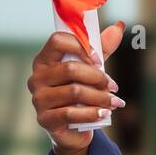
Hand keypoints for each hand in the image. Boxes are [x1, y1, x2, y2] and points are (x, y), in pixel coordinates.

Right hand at [28, 22, 126, 153]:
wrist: (73, 128)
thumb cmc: (81, 94)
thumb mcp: (92, 69)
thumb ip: (102, 49)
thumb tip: (119, 26)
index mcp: (44, 60)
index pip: (57, 40)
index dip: (81, 46)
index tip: (99, 59)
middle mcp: (36, 78)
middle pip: (70, 68)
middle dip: (98, 77)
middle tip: (113, 85)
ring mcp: (38, 99)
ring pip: (75, 92)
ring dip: (100, 97)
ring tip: (114, 101)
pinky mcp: (45, 119)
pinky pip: (71, 114)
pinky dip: (93, 113)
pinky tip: (105, 113)